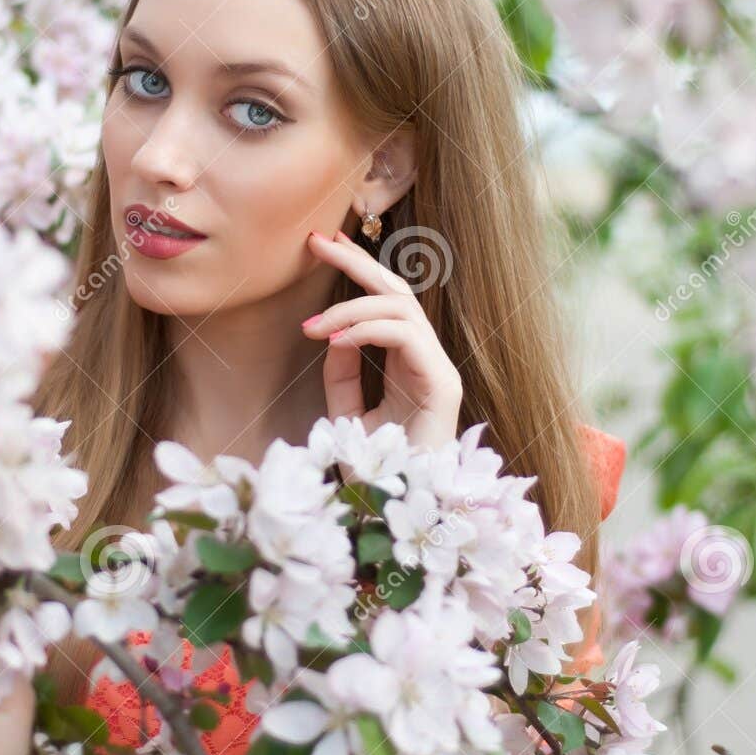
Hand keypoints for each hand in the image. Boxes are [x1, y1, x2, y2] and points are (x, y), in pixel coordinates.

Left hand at [302, 228, 461, 454]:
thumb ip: (342, 374)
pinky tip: (332, 341)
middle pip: (396, 292)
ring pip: (399, 309)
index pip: (384, 303)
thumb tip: (329, 335)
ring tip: (312, 327)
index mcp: (406, 364)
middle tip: (317, 241)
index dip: (356, 270)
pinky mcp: (443, 385)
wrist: (394, 513)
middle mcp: (427, 360)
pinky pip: (406, 337)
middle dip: (356, 262)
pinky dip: (366, 331)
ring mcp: (439, 370)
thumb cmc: (376, 472)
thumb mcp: (346, 414)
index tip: (322, 244)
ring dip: (349, 310)